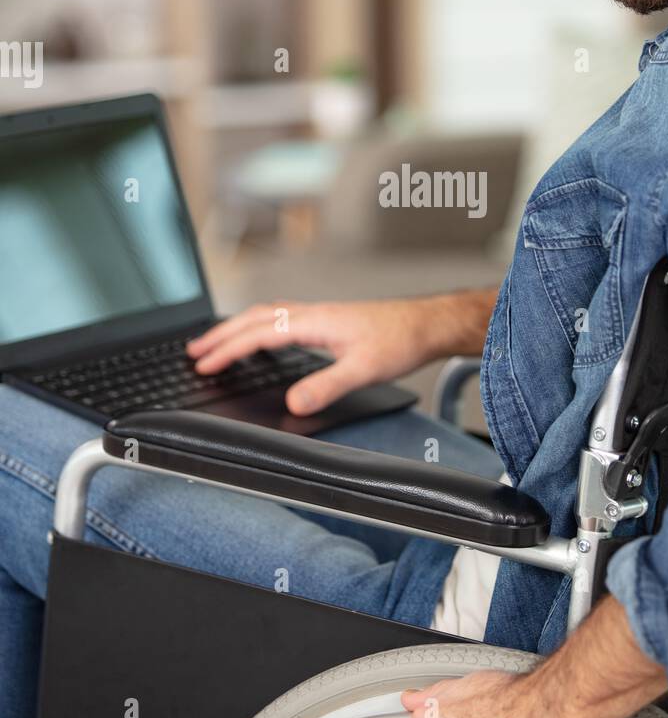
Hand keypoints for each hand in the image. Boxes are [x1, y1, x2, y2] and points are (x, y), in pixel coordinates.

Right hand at [186, 297, 434, 414]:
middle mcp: (312, 313)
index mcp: (313, 321)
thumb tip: (294, 404)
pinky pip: (280, 318)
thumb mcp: (364, 370)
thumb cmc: (399, 340)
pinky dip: (258, 327)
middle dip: (220, 335)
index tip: (204, 365)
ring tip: (215, 344)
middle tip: (193, 351)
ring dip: (237, 328)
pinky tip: (261, 339)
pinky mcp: (327, 320)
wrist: (425, 324)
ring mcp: (319, 315)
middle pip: (254, 318)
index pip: (258, 334)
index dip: (228, 351)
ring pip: (265, 315)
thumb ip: (327, 386)